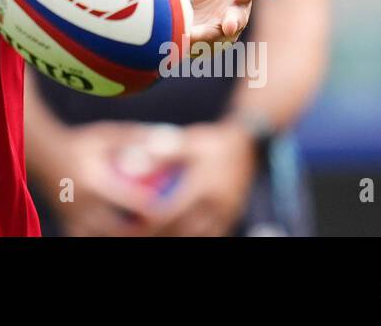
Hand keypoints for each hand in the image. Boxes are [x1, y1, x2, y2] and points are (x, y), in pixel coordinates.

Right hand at [43, 122, 178, 236]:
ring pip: (105, 236)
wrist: (43, 153)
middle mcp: (84, 202)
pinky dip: (101, 234)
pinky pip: (88, 237)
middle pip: (122, 228)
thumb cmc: (79, 142)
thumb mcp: (105, 135)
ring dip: (123, 232)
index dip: (155, 207)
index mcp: (97, 181)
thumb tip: (166, 137)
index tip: (169, 206)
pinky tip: (112, 227)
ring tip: (137, 223)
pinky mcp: (68, 222)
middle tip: (157, 221)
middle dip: (142, 228)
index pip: (134, 201)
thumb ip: (133, 138)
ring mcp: (74, 216)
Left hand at [142, 121, 257, 236]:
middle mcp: (217, 205)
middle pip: (183, 231)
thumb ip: (162, 155)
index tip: (133, 226)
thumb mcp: (189, 142)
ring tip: (156, 234)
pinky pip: (212, 234)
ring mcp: (227, 214)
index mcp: (203, 187)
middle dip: (160, 235)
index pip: (171, 214)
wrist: (249, 146)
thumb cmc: (213, 143)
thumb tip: (131, 164)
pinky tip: (179, 233)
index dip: (150, 224)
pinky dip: (196, 236)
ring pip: (199, 237)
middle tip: (138, 234)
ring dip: (177, 237)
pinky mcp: (232, 217)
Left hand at [185, 0, 277, 44]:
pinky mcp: (204, 45)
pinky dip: (189, 46)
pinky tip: (179, 42)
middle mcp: (234, 14)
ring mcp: (220, 32)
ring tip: (190, 36)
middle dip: (232, 23)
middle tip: (229, 25)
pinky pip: (198, 48)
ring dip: (205, 39)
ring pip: (216, 38)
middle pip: (236, 20)